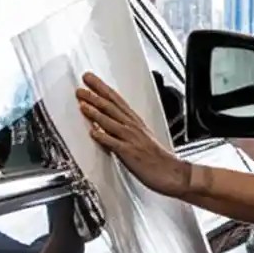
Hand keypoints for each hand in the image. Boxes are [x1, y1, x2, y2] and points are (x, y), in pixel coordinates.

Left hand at [76, 72, 192, 197]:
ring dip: (96, 112)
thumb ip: (124, 128)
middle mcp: (132, 127)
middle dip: (95, 95)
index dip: (102, 88)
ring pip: (111, 122)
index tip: (90, 79)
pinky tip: (93, 133)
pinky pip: (114, 144)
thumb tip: (105, 123)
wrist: (171, 172)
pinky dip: (103, 137)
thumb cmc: (157, 158)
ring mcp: (131, 139)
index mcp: (135, 122)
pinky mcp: (129, 153)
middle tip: (82, 86)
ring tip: (83, 104)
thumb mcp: (142, 136)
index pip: (116, 99)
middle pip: (111, 107)